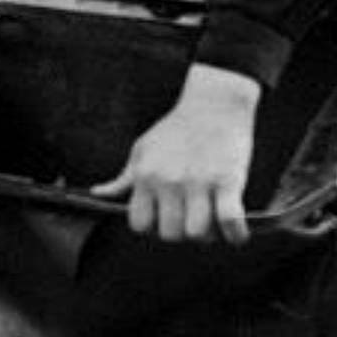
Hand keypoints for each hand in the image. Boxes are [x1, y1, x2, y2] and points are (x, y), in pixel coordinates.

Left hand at [91, 63, 260, 241]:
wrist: (214, 102)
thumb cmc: (178, 127)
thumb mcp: (143, 148)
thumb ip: (123, 178)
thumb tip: (99, 193)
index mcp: (146, 175)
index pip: (139, 224)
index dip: (154, 226)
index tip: (166, 218)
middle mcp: (168, 181)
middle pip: (170, 234)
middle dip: (183, 232)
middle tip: (194, 219)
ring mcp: (198, 182)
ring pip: (197, 233)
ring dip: (209, 235)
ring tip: (215, 224)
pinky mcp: (227, 179)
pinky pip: (229, 220)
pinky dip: (236, 234)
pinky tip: (238, 233)